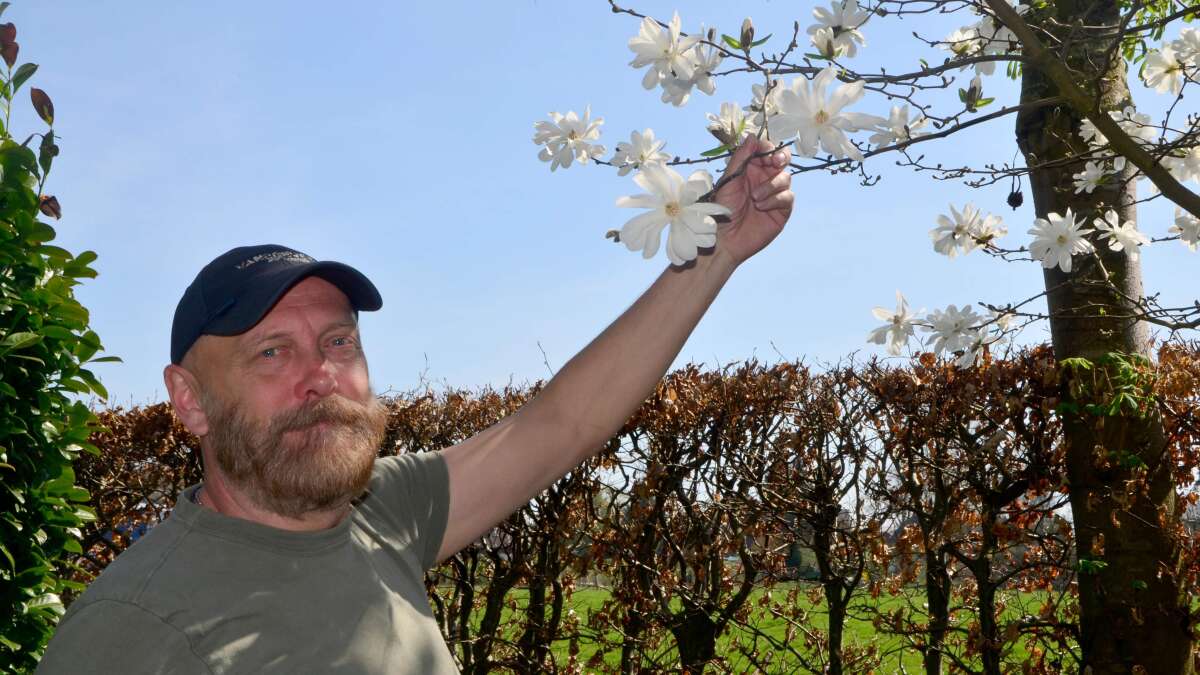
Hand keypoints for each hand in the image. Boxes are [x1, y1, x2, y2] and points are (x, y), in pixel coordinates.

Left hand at [713, 136, 793, 265]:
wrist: (725, 238)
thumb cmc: (722, 209)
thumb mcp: (729, 179)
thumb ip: (741, 158)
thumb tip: (752, 136)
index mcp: (751, 169)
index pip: (766, 150)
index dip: (768, 148)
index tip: (765, 152)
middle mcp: (765, 179)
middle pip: (782, 160)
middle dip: (780, 158)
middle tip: (775, 162)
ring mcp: (774, 194)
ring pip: (785, 178)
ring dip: (771, 185)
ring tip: (755, 198)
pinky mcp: (782, 210)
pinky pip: (787, 197)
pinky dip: (775, 199)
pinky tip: (761, 206)